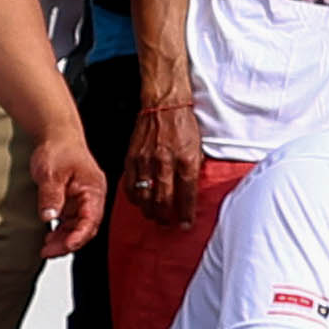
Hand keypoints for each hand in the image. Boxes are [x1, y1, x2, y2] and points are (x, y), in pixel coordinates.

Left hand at [29, 133, 108, 257]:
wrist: (56, 135)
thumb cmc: (59, 148)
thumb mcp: (51, 172)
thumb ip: (51, 195)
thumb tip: (49, 217)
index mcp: (94, 189)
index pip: (91, 219)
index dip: (80, 235)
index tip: (67, 246)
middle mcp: (92, 197)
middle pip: (86, 228)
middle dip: (69, 243)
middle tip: (49, 251)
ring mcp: (82, 200)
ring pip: (78, 228)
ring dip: (64, 240)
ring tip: (46, 248)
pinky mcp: (72, 202)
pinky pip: (70, 222)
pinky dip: (61, 232)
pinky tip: (49, 238)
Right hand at [128, 91, 208, 224]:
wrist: (164, 103)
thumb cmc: (183, 123)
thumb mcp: (198, 148)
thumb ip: (194, 170)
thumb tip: (192, 192)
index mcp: (186, 159)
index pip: (187, 194)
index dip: (186, 213)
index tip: (185, 224)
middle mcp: (165, 161)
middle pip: (163, 199)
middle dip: (165, 217)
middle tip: (167, 224)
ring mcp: (146, 160)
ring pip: (145, 195)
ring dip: (149, 210)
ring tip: (153, 216)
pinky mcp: (133, 157)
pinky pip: (130, 183)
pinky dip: (134, 196)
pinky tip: (138, 201)